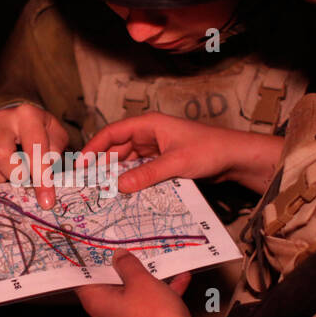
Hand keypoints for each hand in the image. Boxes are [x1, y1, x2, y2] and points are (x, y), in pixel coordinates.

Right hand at [0, 101, 69, 207]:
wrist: (18, 117)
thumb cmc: (40, 131)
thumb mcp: (56, 137)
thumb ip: (56, 156)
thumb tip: (48, 180)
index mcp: (27, 115)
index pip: (34, 149)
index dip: (41, 178)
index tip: (46, 201)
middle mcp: (0, 118)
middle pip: (0, 155)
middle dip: (15, 176)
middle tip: (24, 181)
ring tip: (11, 175)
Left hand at [76, 250, 198, 316]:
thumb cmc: (154, 314)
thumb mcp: (141, 281)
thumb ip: (127, 265)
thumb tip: (117, 255)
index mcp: (98, 303)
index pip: (83, 279)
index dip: (87, 262)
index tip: (93, 245)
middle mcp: (107, 314)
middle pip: (109, 285)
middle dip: (119, 265)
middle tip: (124, 243)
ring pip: (132, 294)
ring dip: (146, 278)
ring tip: (156, 257)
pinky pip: (149, 305)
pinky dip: (161, 293)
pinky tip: (182, 278)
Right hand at [81, 112, 283, 195]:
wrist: (234, 157)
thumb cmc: (209, 150)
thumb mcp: (176, 163)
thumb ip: (147, 174)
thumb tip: (118, 186)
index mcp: (149, 124)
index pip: (112, 133)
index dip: (93, 148)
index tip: (80, 165)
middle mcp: (149, 134)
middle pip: (116, 148)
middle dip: (102, 165)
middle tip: (87, 184)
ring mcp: (155, 148)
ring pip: (127, 161)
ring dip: (116, 174)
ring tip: (101, 192)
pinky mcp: (162, 161)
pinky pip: (140, 169)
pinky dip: (131, 179)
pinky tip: (123, 193)